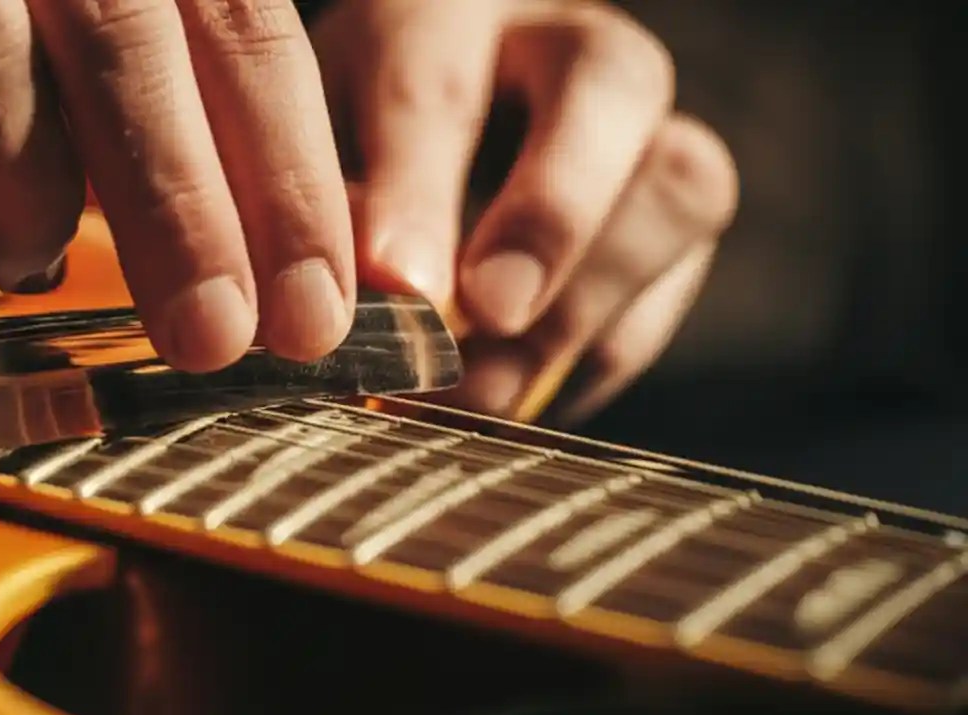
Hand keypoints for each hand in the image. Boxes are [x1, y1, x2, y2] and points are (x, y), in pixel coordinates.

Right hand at [0, 0, 354, 371]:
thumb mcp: (66, 40)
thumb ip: (156, 103)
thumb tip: (264, 262)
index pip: (238, 24)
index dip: (289, 173)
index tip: (315, 308)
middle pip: (131, 32)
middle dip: (189, 204)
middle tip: (220, 340)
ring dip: (32, 195)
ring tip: (31, 265)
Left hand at [311, 0, 737, 425]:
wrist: (433, 158)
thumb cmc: (347, 152)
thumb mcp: (313, 162)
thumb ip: (330, 215)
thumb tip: (363, 305)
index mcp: (446, 17)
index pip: (438, 85)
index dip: (420, 190)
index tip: (400, 285)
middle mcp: (563, 47)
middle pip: (612, 82)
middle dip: (553, 211)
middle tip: (489, 313)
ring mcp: (640, 126)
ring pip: (684, 185)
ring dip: (587, 303)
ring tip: (488, 390)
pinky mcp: (673, 216)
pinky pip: (670, 291)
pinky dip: (595, 357)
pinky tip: (519, 395)